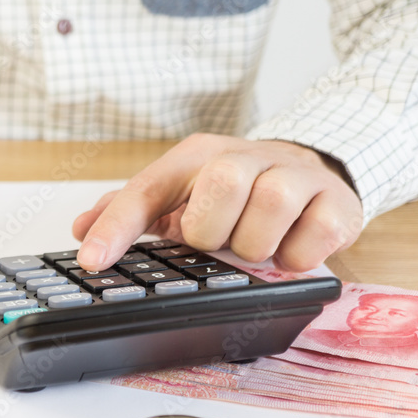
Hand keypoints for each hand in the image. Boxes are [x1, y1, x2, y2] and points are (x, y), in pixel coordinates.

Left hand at [71, 134, 363, 272]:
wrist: (312, 169)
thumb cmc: (235, 190)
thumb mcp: (180, 194)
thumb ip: (130, 211)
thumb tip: (81, 229)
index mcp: (194, 157)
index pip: (147, 189)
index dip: (116, 227)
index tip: (93, 261)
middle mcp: (242, 156)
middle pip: (221, 184)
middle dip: (213, 229)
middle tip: (218, 241)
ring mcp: (294, 175)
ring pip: (271, 205)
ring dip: (256, 244)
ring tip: (253, 246)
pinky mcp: (336, 202)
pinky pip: (314, 236)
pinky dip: (296, 256)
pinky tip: (288, 250)